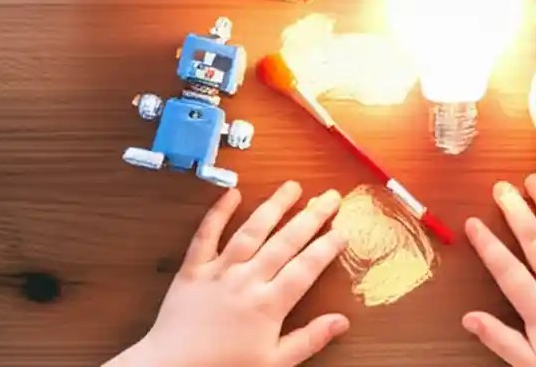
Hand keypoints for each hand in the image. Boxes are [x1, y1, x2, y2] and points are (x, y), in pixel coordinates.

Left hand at [107, 182, 348, 366]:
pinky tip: (232, 193)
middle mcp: (247, 280)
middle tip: (330, 197)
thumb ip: (308, 340)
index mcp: (270, 304)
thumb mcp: (273, 363)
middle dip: (311, 217)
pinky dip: (218, 213)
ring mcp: (219, 271)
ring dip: (273, 206)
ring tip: (292, 186)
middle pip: (285, 242)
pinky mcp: (193, 269)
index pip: (306, 268)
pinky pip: (206, 235)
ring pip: (251, 231)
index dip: (327, 248)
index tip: (343, 231)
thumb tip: (342, 321)